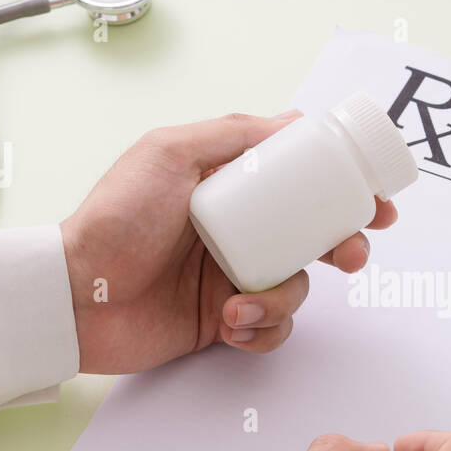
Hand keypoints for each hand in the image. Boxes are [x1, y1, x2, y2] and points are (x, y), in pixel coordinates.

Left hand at [59, 112, 398, 373]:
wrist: (76, 298)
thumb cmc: (114, 221)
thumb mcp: (169, 153)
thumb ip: (231, 134)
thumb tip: (292, 121)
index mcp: (228, 188)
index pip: (300, 183)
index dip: (344, 191)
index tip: (374, 201)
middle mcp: (236, 231)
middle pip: (314, 237)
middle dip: (342, 246)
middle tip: (351, 254)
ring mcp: (232, 277)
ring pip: (297, 287)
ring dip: (281, 298)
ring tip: (240, 303)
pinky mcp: (224, 321)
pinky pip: (270, 328)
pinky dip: (260, 329)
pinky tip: (230, 324)